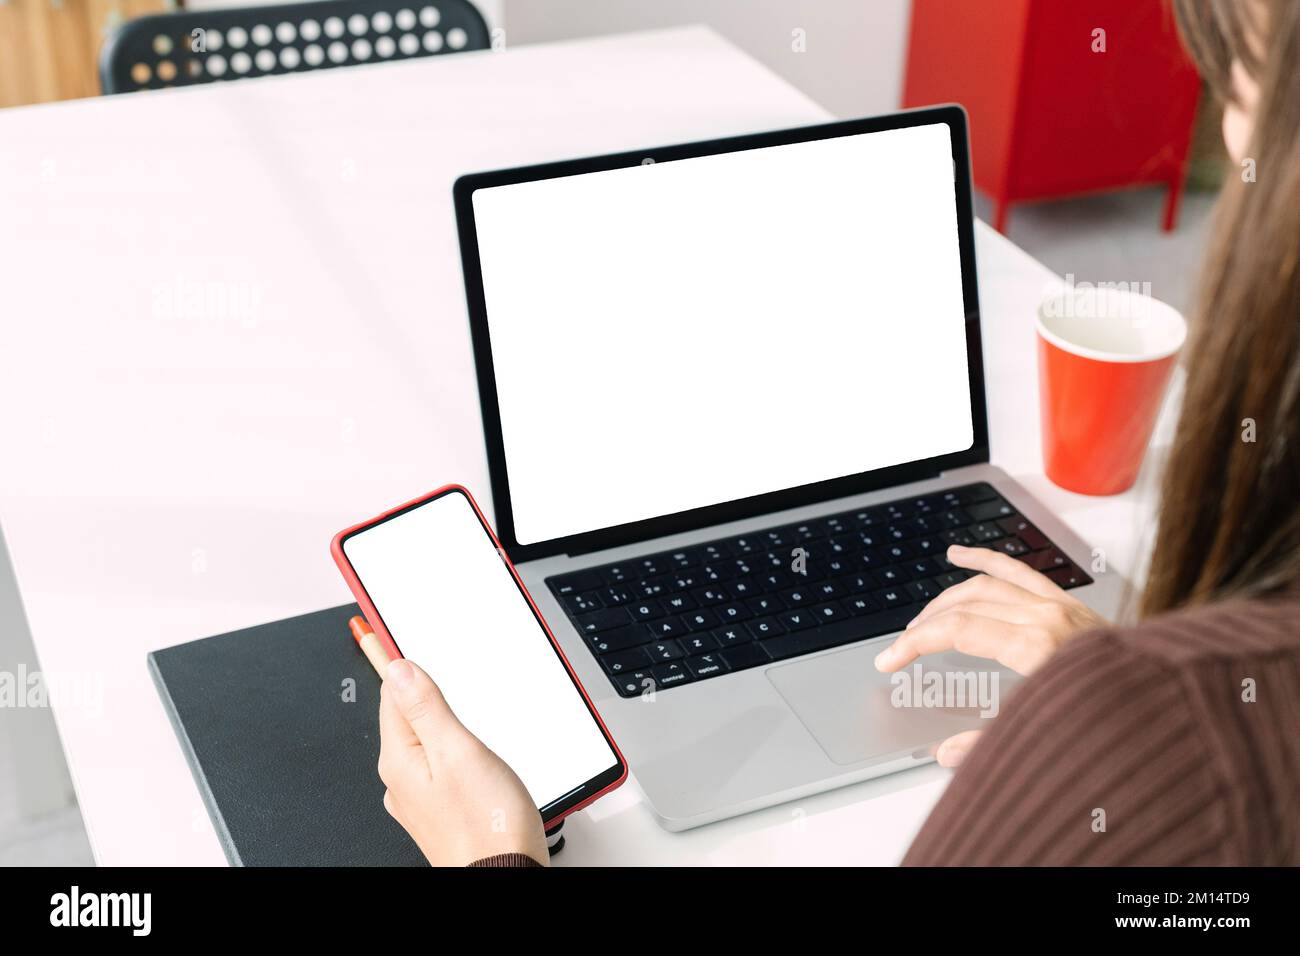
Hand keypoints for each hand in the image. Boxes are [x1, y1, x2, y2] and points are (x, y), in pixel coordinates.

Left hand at [378, 658, 548, 865]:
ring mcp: (420, 797)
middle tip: (428, 660)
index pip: (391, 695)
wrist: (505, 875)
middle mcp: (401, 780)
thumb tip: (399, 670)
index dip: (400, 664)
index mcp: (399, 760)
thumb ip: (427, 708)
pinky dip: (449, 746)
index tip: (389, 634)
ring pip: (424, 742)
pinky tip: (468, 745)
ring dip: (438, 719)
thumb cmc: (487, 823)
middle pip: (405, 717)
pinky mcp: (441, 809)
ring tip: (449, 695)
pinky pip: (437, 764)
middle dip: (421, 691)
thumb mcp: (458, 751)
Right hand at [873, 544, 1107, 766]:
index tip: (890, 660)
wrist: (1173, 709)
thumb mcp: (1044, 734)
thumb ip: (989, 742)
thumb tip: (946, 752)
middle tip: (903, 648)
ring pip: (987, 583)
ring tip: (921, 615)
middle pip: (965, 604)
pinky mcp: (1072, 604)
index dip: (914, 643)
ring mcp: (1061, 605)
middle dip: (926, 624)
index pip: (956, 631)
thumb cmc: (1115, 720)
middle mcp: (1047, 615)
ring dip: (948, 596)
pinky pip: (1020, 571)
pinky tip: (960, 554)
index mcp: (1035, 645)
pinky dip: (987, 559)